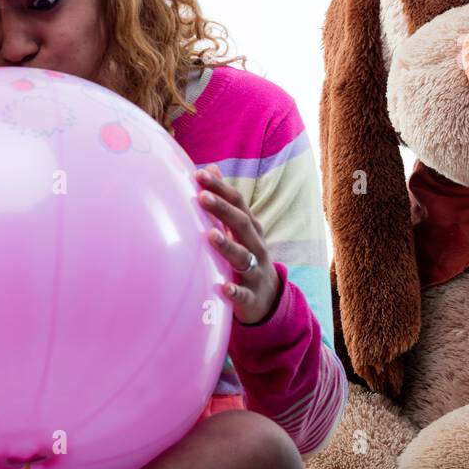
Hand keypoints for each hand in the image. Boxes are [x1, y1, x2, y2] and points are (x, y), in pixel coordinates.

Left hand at [195, 164, 280, 324]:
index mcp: (251, 229)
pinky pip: (244, 294)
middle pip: (241, 224)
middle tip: (202, 197)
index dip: (221, 188)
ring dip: (228, 246)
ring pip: (243, 257)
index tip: (200, 174)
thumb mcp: (240, 229)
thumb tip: (210, 168)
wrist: (268, 299)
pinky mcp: (251, 297)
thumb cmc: (247, 257)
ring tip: (211, 236)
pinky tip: (223, 288)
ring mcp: (255, 271)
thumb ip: (225, 201)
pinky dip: (235, 291)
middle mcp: (256, 246)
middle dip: (223, 210)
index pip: (238, 203)